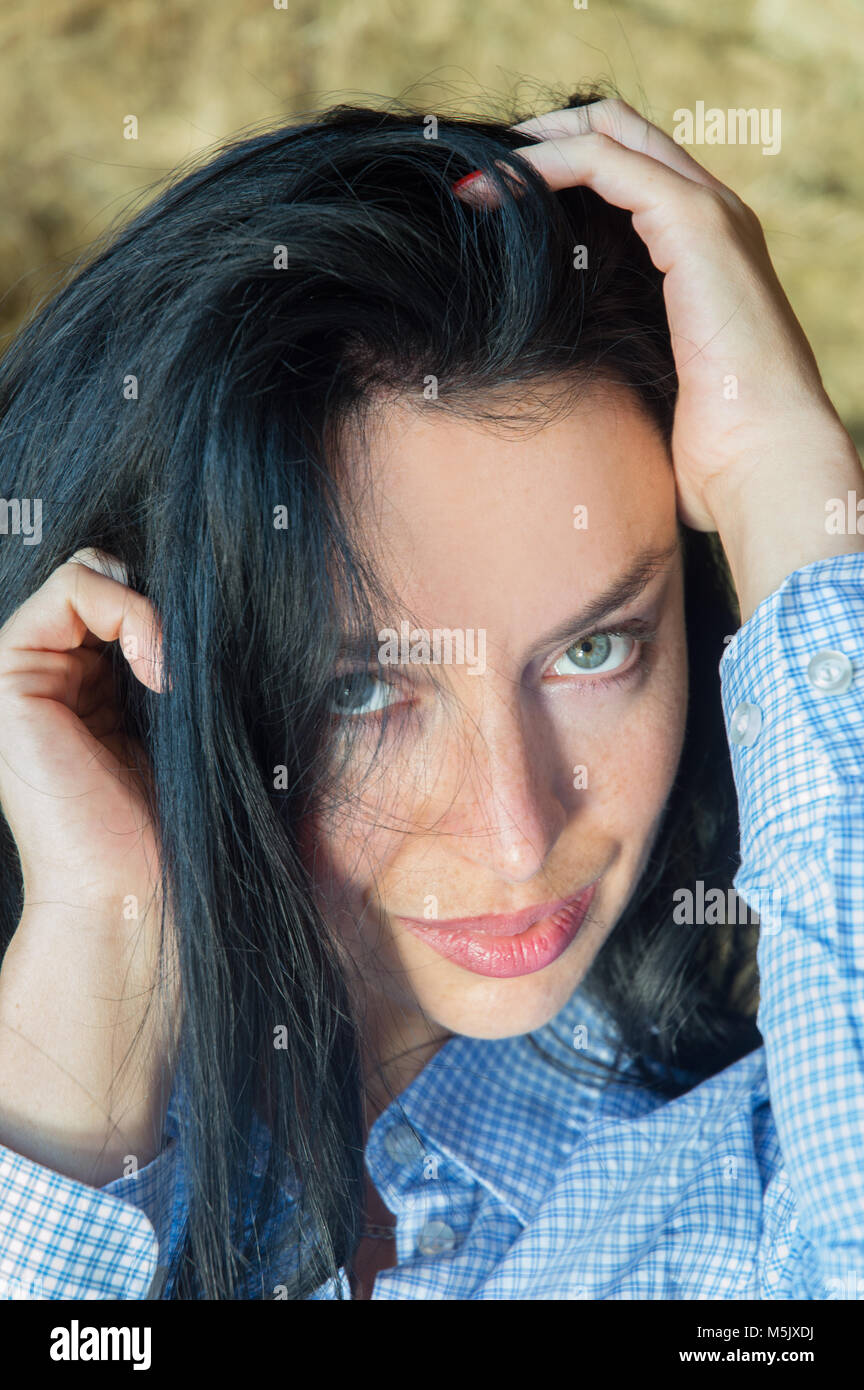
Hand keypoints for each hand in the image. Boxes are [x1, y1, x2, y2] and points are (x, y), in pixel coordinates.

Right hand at [0, 549, 177, 1183]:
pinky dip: (129, 611)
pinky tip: (159, 672)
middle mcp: (58, 676)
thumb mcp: (199, 724)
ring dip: (151, 607)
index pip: (135, 594)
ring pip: (91, 570)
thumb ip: (190, 662)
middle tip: (193, 663)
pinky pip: (72, 587)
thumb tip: (219, 597)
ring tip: (174, 672)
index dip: (180, 607)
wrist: (138, 895)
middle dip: (165, 600)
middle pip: (111, 574)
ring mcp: (30, 675)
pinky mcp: (12, 678)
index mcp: (98, 688)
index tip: (217, 659)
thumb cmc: (181, 825)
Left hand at [453, 99, 863, 617]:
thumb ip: (611, 346)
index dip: (559, 167)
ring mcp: (710, 213)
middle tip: (478, 177)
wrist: (762, 463)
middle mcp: (713, 215)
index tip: (495, 204)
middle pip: (620, 129)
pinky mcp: (696, 224)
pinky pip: (604, 162)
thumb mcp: (644, 379)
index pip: (628, 169)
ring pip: (609, 132)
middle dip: (541, 139)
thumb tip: (548, 362)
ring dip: (532, 149)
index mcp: (704, 249)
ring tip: (472, 185)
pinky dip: (544, 167)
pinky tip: (497, 195)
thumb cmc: (711, 448)